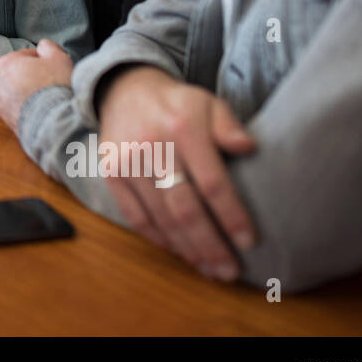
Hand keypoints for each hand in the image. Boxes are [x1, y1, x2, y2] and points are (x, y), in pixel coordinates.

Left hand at [0, 40, 73, 133]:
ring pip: (17, 95)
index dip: (40, 60)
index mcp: (6, 63)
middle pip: (18, 76)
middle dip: (31, 78)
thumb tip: (43, 46)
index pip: (24, 56)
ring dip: (29, 95)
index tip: (51, 66)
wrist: (54, 123)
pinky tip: (43, 112)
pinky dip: (29, 110)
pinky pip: (19, 112)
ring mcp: (1, 105)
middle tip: (50, 83)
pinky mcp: (7, 122)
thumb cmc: (56, 86)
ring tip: (47, 100)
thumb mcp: (58, 58)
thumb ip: (48, 47)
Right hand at [98, 66, 257, 281]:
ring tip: (208, 268)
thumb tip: (250, 147)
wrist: (125, 90)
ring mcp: (128, 163)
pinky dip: (158, 239)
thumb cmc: (177, 104)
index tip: (248, 242)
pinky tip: (178, 251)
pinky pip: (135, 216)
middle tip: (229, 270)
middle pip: (185, 209)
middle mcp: (153, 147)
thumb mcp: (208, 103)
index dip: (231, 216)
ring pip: (161, 218)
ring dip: (186, 249)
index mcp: (183, 128)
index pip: (212, 183)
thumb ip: (229, 125)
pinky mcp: (111, 174)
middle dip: (210, 245)